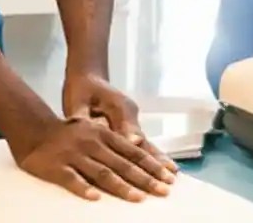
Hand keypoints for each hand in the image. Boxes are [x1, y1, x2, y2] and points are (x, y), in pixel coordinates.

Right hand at [13, 116, 175, 201]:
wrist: (34, 129)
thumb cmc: (68, 132)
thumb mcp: (95, 129)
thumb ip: (115, 139)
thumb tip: (139, 145)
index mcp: (104, 134)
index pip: (134, 152)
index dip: (152, 165)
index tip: (169, 177)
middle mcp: (93, 144)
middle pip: (123, 164)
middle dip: (145, 179)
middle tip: (163, 191)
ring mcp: (76, 155)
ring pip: (102, 173)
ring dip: (122, 187)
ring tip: (138, 198)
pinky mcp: (57, 167)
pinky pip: (72, 179)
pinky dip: (84, 188)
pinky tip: (95, 198)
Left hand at [62, 73, 177, 173]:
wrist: (89, 80)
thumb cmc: (81, 90)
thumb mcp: (79, 100)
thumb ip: (83, 114)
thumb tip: (86, 123)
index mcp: (117, 105)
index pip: (127, 128)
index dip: (132, 139)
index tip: (138, 149)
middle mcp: (129, 114)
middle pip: (142, 139)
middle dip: (155, 157)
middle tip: (168, 172)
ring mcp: (131, 122)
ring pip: (146, 144)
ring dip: (158, 159)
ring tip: (173, 173)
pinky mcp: (129, 129)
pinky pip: (141, 146)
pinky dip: (152, 157)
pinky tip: (163, 168)